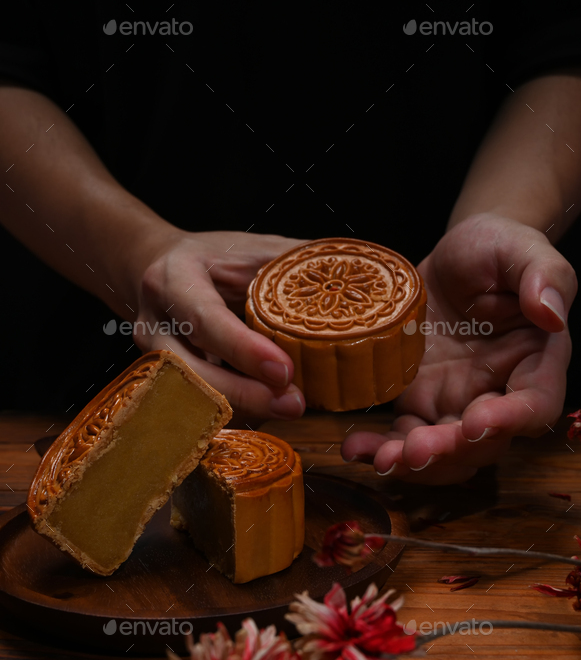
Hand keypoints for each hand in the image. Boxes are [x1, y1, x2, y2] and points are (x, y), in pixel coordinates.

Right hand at [132, 230, 306, 419]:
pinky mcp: (162, 384)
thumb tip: (349, 277)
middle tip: (294, 404)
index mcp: (173, 280)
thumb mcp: (247, 248)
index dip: (243, 349)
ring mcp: (152, 360)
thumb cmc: (212, 259)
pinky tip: (267, 409)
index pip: (205, 319)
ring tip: (287, 407)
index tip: (283, 370)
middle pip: (190, 373)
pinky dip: (235, 410)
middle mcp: (154, 324)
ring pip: (192, 399)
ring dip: (242, 408)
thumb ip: (289, 263)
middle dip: (245, 394)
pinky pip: (197, 407)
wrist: (160, 269)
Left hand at [341, 214, 576, 483]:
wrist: (454, 255)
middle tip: (414, 451)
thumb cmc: (496, 249)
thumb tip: (551, 314)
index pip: (534, 405)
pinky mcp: (421, 400)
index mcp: (535, 362)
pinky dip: (380, 447)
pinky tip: (355, 448)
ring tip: (379, 459)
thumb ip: (544, 276)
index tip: (474, 422)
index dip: (508, 421)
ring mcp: (457, 401)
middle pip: (484, 443)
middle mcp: (498, 392)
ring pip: (444, 452)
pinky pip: (403, 434)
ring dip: (413, 463)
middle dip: (449, 453)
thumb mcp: (522, 249)